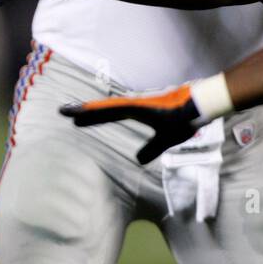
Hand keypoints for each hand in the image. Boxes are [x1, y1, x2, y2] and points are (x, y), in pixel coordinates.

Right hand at [59, 84, 202, 163]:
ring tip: (78, 115)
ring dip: (94, 110)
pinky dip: (108, 111)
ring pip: (110, 106)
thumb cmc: (183, 119)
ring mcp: (137, 103)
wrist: (199, 103)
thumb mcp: (167, 136)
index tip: (69, 114)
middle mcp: (132, 103)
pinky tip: (105, 115)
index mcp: (134, 109)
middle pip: (102, 107)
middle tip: (63, 111)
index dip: (86, 113)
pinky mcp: (144, 105)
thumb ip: (153, 147)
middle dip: (83, 110)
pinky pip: (120, 108)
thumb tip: (138, 160)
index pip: (105, 111)